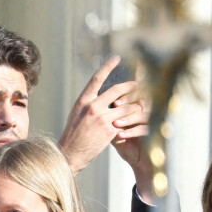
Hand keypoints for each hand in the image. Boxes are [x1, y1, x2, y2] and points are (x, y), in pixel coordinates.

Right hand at [58, 56, 149, 174]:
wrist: (70, 154)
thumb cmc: (73, 135)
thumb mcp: (77, 115)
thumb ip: (89, 104)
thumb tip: (101, 96)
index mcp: (83, 101)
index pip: (97, 78)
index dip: (108, 66)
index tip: (116, 57)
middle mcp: (92, 107)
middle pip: (117, 90)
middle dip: (131, 86)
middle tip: (138, 85)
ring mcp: (102, 118)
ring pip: (127, 106)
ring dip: (136, 106)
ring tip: (141, 106)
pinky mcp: (110, 130)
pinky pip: (127, 121)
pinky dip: (133, 121)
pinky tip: (138, 122)